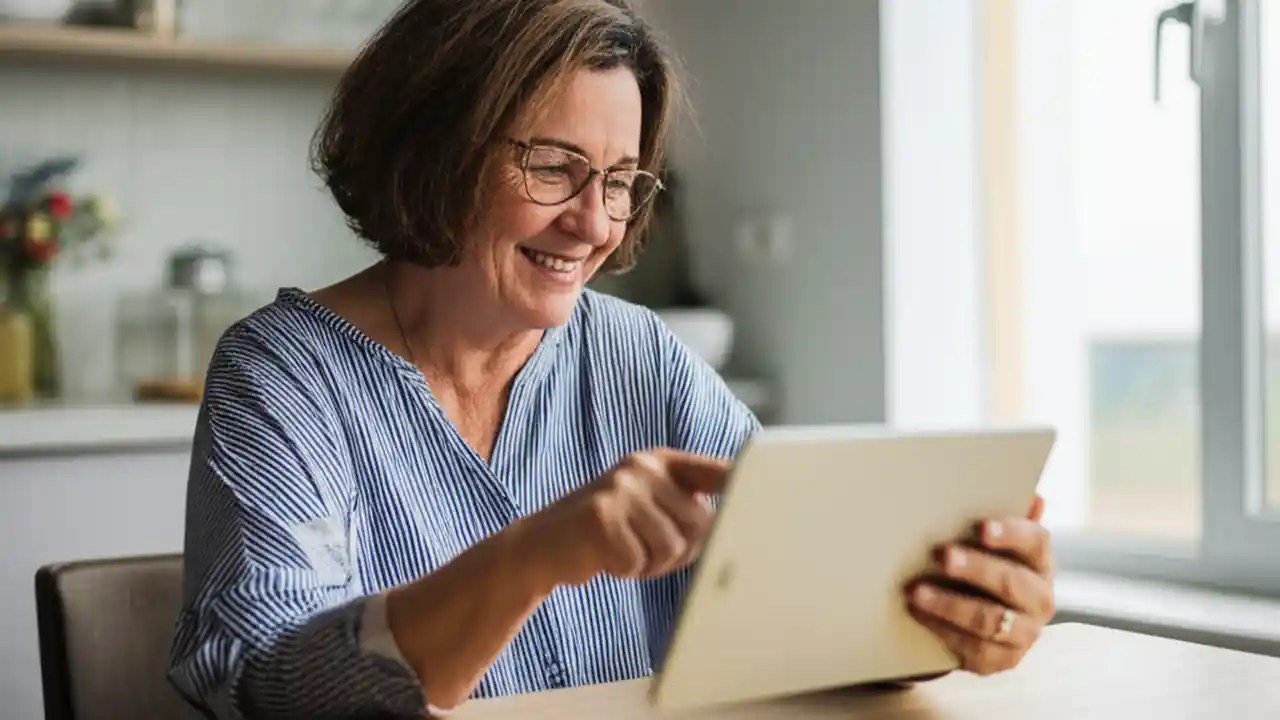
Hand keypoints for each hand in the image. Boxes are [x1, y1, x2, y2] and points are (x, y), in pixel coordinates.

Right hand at [516, 448, 727, 586]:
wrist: (541, 544)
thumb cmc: (607, 530)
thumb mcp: (646, 505)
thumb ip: (685, 507)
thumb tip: (735, 527)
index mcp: (660, 461)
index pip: (715, 472)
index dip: (743, 484)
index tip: (770, 494)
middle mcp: (642, 467)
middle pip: (700, 525)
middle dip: (682, 552)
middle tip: (648, 551)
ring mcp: (620, 489)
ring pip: (671, 548)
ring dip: (652, 565)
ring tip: (626, 551)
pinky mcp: (600, 517)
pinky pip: (638, 563)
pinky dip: (626, 571)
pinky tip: (606, 557)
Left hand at [906, 495, 1054, 675]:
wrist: (982, 620)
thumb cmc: (985, 567)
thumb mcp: (993, 543)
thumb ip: (1006, 519)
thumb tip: (1034, 497)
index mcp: (1040, 562)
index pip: (1036, 542)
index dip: (1011, 533)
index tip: (981, 528)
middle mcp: (1041, 599)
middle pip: (1012, 582)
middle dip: (976, 569)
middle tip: (942, 556)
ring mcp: (1025, 633)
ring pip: (992, 620)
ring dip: (951, 604)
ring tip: (916, 591)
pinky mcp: (1003, 660)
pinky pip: (975, 649)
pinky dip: (944, 629)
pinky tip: (919, 613)